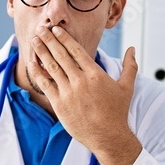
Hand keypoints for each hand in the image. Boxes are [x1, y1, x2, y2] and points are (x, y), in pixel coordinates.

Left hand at [30, 25, 142, 164]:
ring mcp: (68, 92)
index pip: (76, 50)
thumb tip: (133, 49)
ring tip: (34, 41)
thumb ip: (130, 66)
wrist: (108, 136)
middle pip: (61, 55)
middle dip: (49, 40)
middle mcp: (80, 80)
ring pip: (51, 66)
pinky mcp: (59, 104)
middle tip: (41, 28)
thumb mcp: (126, 87)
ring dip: (42, 51)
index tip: (56, 30)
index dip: (64, 38)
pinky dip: (37, 72)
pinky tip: (32, 63)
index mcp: (95, 74)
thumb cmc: (117, 113)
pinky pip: (45, 84)